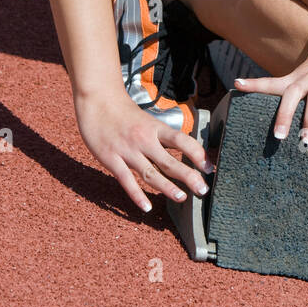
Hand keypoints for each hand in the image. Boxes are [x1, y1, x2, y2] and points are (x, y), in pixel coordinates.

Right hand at [75, 90, 214, 213]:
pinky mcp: (110, 159)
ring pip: (150, 174)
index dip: (197, 154)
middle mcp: (144, 140)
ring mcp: (127, 151)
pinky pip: (126, 180)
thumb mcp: (147, 120)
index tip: (210, 167)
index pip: (182, 141)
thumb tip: (183, 151)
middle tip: (203, 190)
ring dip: (167, 188)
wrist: (97, 99)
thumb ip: (162, 136)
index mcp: (155, 128)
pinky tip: (146, 207)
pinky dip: (136, 195)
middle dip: (189, 177)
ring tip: (182, 198)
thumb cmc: (124, 111)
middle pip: (170, 162)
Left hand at [233, 36, 307, 144]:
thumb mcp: (304, 74)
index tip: (237, 85)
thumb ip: (292, 91)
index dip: (254, 84)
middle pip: (292, 94)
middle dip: (285, 115)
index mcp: (296, 79)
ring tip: (306, 140)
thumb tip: (277, 115)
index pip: (272, 82)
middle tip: (278, 137)